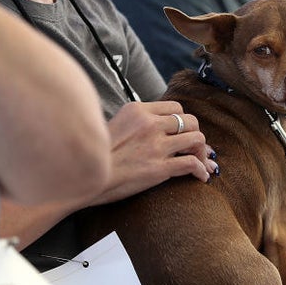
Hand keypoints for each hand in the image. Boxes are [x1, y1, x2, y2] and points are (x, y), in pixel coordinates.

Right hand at [86, 100, 217, 204]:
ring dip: (203, 152)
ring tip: (202, 162)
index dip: (183, 120)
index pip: (175, 107)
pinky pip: (192, 164)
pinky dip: (202, 170)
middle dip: (196, 134)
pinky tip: (202, 177)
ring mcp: (156, 146)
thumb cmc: (95, 155)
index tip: (183, 132)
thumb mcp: (112, 125)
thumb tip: (148, 127)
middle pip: (190, 121)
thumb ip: (133, 123)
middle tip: (196, 148)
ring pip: (197, 139)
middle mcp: (150, 124)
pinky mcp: (159, 168)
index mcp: (138, 110)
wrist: (83, 177)